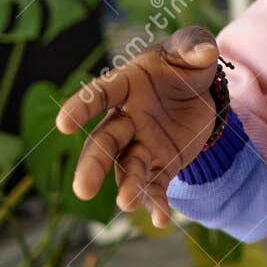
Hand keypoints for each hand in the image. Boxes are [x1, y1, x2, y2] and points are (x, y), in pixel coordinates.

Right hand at [54, 27, 221, 227]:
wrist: (202, 92)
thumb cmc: (186, 64)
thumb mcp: (194, 48)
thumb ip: (196, 46)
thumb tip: (204, 51)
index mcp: (126, 85)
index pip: (99, 95)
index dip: (81, 107)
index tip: (63, 123)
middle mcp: (126, 119)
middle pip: (104, 144)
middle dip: (92, 166)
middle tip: (81, 190)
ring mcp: (141, 145)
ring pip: (126, 169)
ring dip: (127, 187)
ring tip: (128, 205)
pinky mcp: (160, 165)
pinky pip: (155, 186)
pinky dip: (156, 202)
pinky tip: (161, 220)